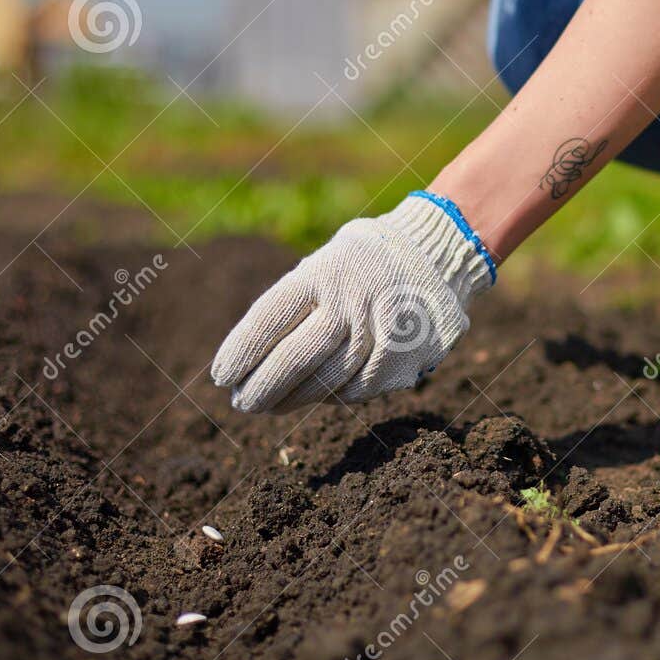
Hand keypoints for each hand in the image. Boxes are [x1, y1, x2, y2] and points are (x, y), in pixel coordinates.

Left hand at [211, 194, 496, 412]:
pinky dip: (332, 395)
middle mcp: (354, 298)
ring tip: (269, 405)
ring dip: (293, 398)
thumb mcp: (327, 262)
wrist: (438, 254)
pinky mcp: (407, 355)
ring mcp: (383, 328)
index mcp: (325, 270)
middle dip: (264, 386)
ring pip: (328, 380)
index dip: (242, 350)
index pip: (272, 315)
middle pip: (298, 355)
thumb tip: (249, 357)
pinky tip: (314, 396)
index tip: (221, 376)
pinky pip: (360, 388)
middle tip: (241, 403)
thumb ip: (296, 303)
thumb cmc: (363, 263)